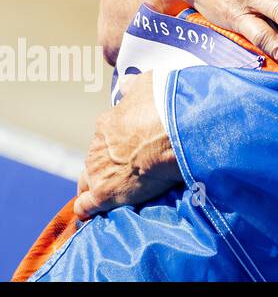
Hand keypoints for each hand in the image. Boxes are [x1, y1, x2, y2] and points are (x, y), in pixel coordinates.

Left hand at [75, 72, 181, 218]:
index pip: (105, 136)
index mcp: (108, 123)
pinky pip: (86, 207)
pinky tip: (97, 212)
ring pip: (87, 182)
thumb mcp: (148, 84)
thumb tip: (125, 85)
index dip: (118, 144)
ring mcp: (98, 171)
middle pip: (95, 159)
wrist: (172, 133)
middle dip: (108, 164)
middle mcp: (97, 147)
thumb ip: (134, 86)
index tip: (133, 148)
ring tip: (118, 192)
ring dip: (98, 185)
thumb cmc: (165, 106)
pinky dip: (89, 210)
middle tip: (131, 168)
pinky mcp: (104, 194)